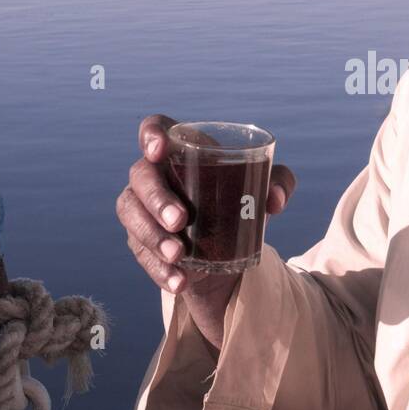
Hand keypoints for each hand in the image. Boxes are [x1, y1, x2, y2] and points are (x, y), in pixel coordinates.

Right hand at [116, 114, 296, 345]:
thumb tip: (275, 199)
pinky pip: (140, 253)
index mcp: (181, 152)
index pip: (156, 128)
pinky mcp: (141, 242)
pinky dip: (159, 269)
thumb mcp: (262, 189)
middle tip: (180, 221)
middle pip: (140, 176)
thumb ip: (278, 182)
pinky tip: (179, 281)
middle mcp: (155, 175)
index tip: (159, 151)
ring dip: (152, 237)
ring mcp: (143, 209)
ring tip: (179, 256)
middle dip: (156, 199)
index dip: (151, 134)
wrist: (228, 251)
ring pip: (131, 214)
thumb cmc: (238, 203)